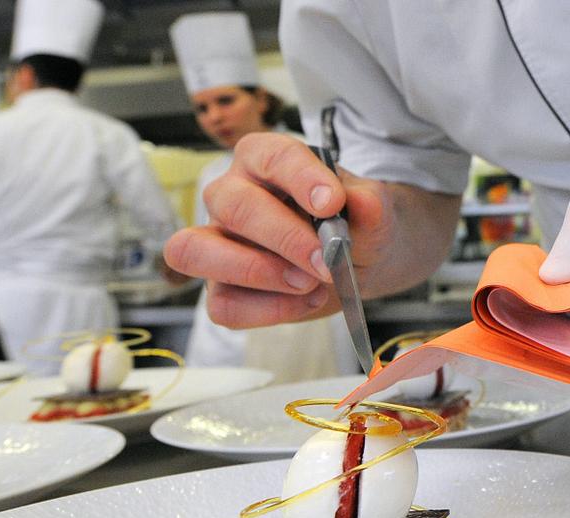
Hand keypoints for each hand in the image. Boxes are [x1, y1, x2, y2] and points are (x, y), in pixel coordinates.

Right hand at [163, 132, 392, 327]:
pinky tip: (305, 302)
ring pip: (196, 251)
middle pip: (232, 205)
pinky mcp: (222, 289)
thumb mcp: (374, 211)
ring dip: (256, 272)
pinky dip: (266, 310)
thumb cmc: (356, 224)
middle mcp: (231, 195)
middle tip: (325, 261)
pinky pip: (222, 305)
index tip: (333, 203)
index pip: (270, 156)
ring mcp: (218, 243)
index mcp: (264, 160)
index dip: (300, 178)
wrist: (363, 260)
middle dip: (283, 237)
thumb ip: (370, 205)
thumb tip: (362, 202)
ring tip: (308, 284)